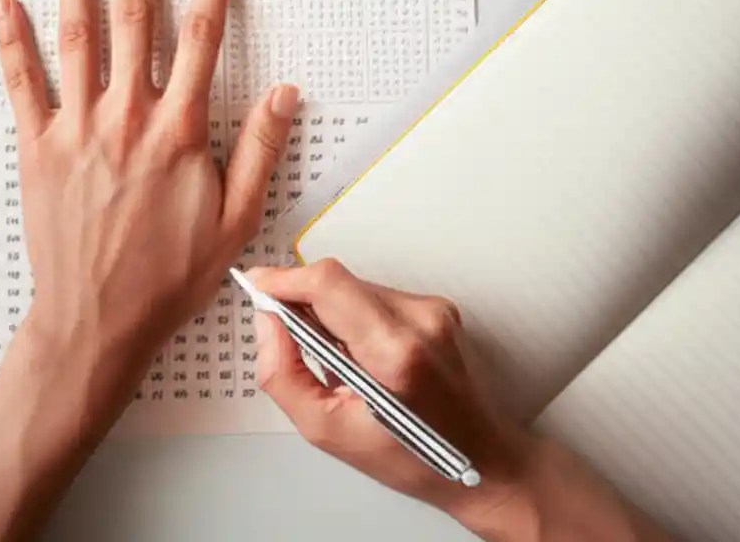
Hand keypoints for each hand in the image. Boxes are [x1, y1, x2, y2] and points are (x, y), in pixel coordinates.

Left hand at [0, 0, 297, 386]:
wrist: (97, 320)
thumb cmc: (166, 278)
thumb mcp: (235, 222)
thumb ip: (260, 152)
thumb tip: (285, 96)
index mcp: (178, 134)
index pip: (202, 42)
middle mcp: (126, 120)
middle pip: (134, 22)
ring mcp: (77, 130)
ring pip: (76, 39)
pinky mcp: (38, 150)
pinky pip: (22, 84)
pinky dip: (11, 41)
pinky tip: (4, 2)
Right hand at [250, 260, 530, 526]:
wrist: (482, 460)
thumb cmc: (414, 456)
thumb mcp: (328, 431)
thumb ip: (284, 374)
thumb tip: (266, 323)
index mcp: (395, 353)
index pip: (328, 284)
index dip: (284, 279)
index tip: (257, 286)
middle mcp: (421, 320)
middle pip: (339, 282)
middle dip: (304, 301)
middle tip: (291, 339)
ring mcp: (434, 310)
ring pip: (356, 287)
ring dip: (333, 313)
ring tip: (338, 362)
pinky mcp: (438, 308)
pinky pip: (378, 297)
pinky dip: (357, 319)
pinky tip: (363, 357)